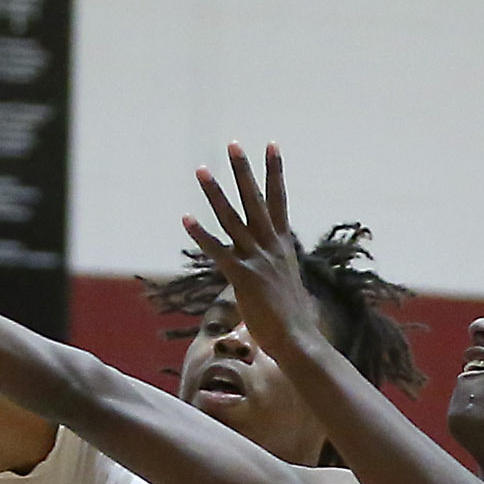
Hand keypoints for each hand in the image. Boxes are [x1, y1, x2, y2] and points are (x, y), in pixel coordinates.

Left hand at [182, 145, 330, 364]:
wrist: (298, 340)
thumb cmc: (292, 320)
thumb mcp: (286, 285)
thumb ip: (277, 270)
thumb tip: (276, 273)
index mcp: (282, 245)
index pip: (278, 200)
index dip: (274, 172)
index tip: (272, 145)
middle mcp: (270, 246)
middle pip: (254, 199)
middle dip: (243, 170)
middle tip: (232, 144)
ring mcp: (257, 260)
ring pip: (232, 218)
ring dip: (215, 193)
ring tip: (201, 170)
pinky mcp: (243, 277)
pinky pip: (217, 251)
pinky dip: (201, 235)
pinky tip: (186, 219)